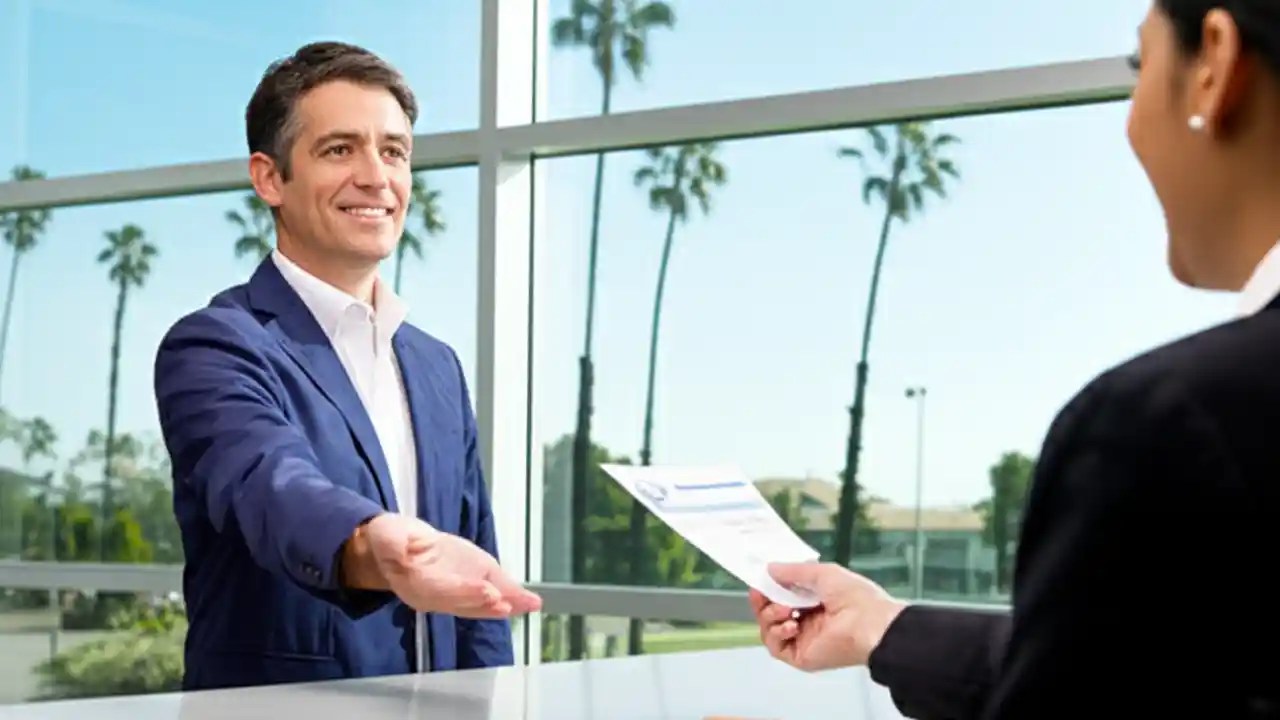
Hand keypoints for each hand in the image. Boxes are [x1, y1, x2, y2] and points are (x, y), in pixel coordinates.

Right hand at [361, 513, 541, 618]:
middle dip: (488, 603)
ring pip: (482, 602)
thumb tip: (403, 548)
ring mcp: (456, 592)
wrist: (399, 544)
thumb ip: (394, 545)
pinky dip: (511, 596)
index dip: (462, 592)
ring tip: (529, 604)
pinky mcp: (471, 582)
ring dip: (506, 604)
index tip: (484, 590)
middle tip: (507, 603)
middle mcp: (438, 596)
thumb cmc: (391, 540)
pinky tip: (531, 602)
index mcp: (414, 586)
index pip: (439, 591)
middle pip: (464, 602)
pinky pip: (490, 592)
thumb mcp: (386, 537)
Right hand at [749, 562, 904, 671]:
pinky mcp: (801, 656)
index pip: (782, 596)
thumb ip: (794, 571)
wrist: (871, 624)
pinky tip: (791, 625)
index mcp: (814, 601)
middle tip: (761, 593)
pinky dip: (776, 634)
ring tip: (786, 610)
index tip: (760, 581)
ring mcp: (803, 639)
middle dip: (763, 603)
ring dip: (770, 616)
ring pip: (769, 630)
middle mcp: (807, 621)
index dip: (768, 589)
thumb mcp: (822, 573)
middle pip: (771, 613)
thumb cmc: (854, 596)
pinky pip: (776, 647)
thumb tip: (770, 569)